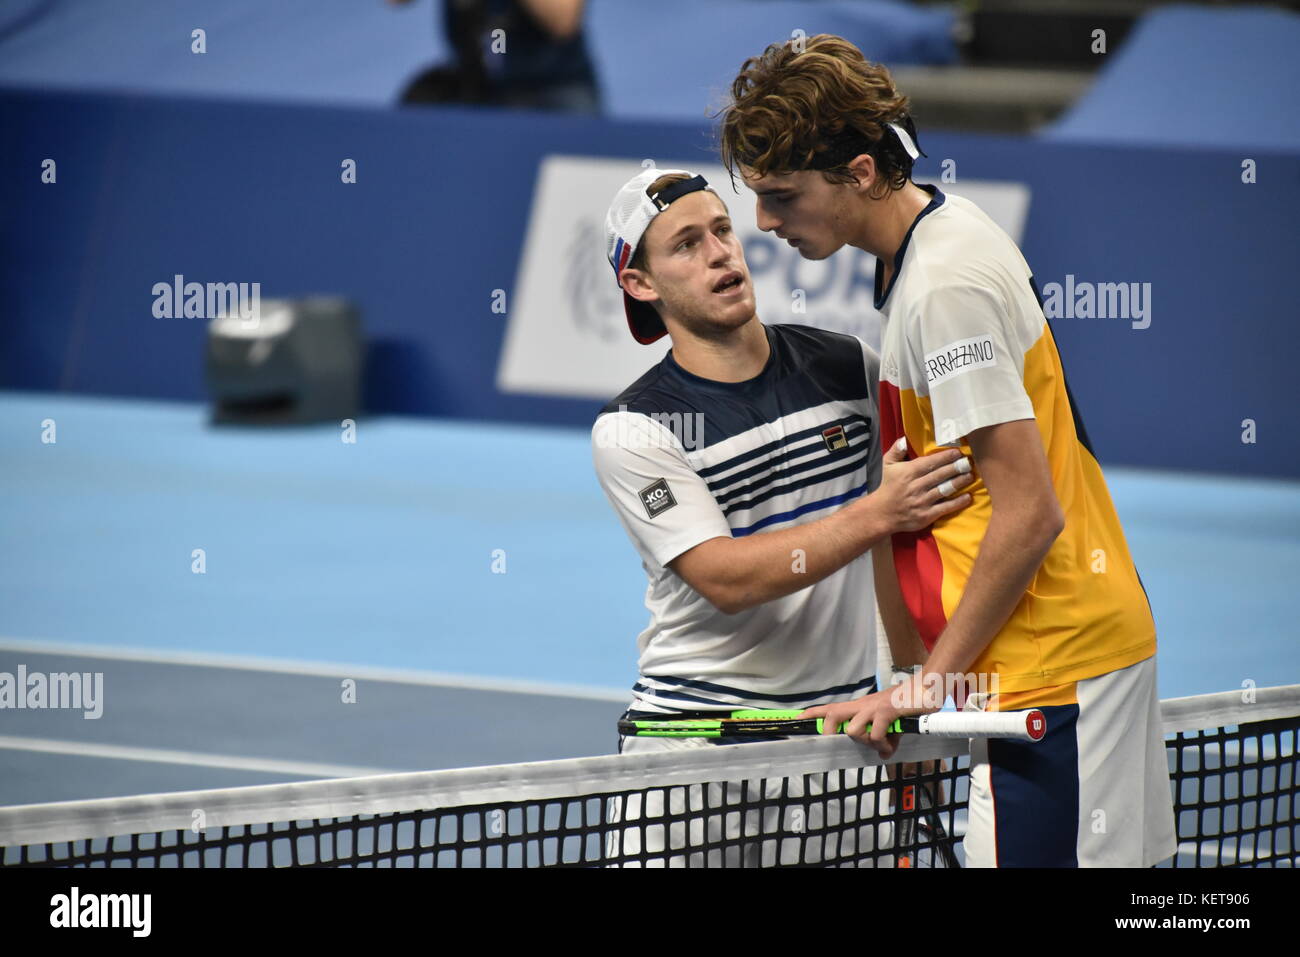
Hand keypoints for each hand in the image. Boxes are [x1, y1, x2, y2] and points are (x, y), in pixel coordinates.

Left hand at [800, 686, 923, 758]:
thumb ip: (884, 738)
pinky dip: (882, 744)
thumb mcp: (893, 725)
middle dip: (829, 732)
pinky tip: (891, 744)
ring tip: (882, 744)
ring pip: (852, 730)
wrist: (929, 686)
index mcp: (861, 707)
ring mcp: (874, 707)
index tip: (796, 720)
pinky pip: (875, 734)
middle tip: (838, 743)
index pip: (831, 708)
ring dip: (865, 743)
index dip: (813, 714)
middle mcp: (863, 705)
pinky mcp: (888, 711)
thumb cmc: (909, 703)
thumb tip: (882, 754)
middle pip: (833, 715)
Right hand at [872, 439, 974, 532]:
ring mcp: (922, 501)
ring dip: (959, 482)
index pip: (930, 462)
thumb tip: (905, 439)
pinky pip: (945, 507)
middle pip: (940, 475)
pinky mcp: (927, 515)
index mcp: (908, 472)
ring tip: (970, 476)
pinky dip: (958, 502)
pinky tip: (968, 497)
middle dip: (956, 468)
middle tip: (968, 462)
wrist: (882, 514)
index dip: (945, 457)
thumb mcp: (887, 466)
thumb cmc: (887, 487)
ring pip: (945, 489)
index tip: (957, 452)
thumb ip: (896, 451)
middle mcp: (916, 486)